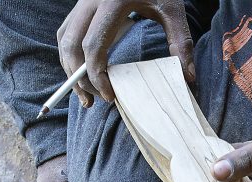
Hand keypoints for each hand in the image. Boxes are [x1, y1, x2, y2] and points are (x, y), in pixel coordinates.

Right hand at [57, 0, 194, 106]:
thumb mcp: (173, 11)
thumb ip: (180, 42)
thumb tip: (188, 77)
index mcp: (111, 2)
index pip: (93, 45)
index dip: (96, 75)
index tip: (110, 96)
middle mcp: (90, 1)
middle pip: (70, 45)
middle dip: (78, 77)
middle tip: (93, 101)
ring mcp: (82, 1)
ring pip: (63, 39)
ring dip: (69, 68)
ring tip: (85, 94)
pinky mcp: (81, 5)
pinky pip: (66, 32)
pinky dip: (70, 55)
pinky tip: (83, 72)